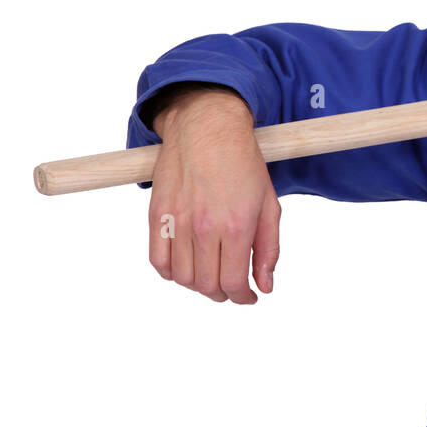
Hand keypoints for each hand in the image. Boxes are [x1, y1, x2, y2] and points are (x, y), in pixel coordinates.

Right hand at [147, 90, 280, 303]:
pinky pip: (158, 260)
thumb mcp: (269, 205)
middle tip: (231, 287)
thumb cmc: (243, 165)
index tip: (249, 296)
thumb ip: (268, 249)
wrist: (208, 129)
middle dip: (223, 293)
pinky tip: (185, 267)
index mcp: (236, 226)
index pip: (234, 283)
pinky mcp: (157, 215)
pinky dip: (170, 272)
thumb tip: (265, 286)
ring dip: (197, 285)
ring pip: (182, 278)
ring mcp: (177, 222)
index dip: (242, 297)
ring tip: (210, 276)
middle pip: (207, 285)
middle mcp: (204, 228)